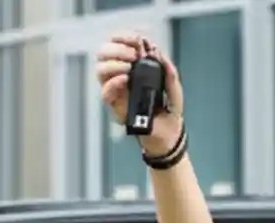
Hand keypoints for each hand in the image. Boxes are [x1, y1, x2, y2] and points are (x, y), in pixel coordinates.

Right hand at [95, 33, 184, 155]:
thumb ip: (169, 71)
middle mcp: (120, 76)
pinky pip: (106, 92)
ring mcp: (117, 91)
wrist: (169, 133)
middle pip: (104, 53)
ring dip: (113, 63)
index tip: (135, 38)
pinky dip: (113, 83)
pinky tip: (125, 79)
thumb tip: (158, 53)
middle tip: (133, 55)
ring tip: (129, 66)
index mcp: (133, 67)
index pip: (118, 45)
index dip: (122, 37)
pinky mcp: (116, 106)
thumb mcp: (174, 88)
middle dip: (116, 48)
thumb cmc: (170, 109)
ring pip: (100, 70)